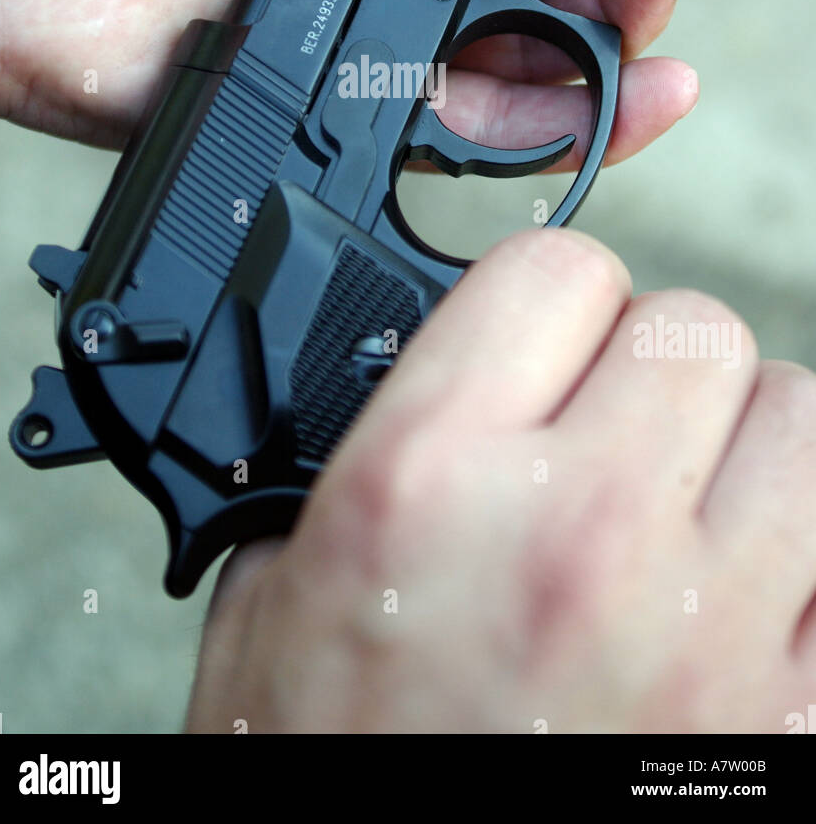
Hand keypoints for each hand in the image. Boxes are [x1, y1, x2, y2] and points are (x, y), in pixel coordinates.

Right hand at [186, 230, 815, 733]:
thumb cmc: (327, 770)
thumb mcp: (278, 595)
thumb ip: (370, 454)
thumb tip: (450, 375)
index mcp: (427, 485)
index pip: (557, 271)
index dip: (549, 302)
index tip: (541, 345)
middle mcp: (577, 539)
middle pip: (696, 331)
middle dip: (649, 369)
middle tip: (606, 436)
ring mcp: (708, 635)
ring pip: (802, 423)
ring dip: (747, 450)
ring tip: (686, 510)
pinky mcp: (789, 722)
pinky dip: (802, 562)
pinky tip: (741, 601)